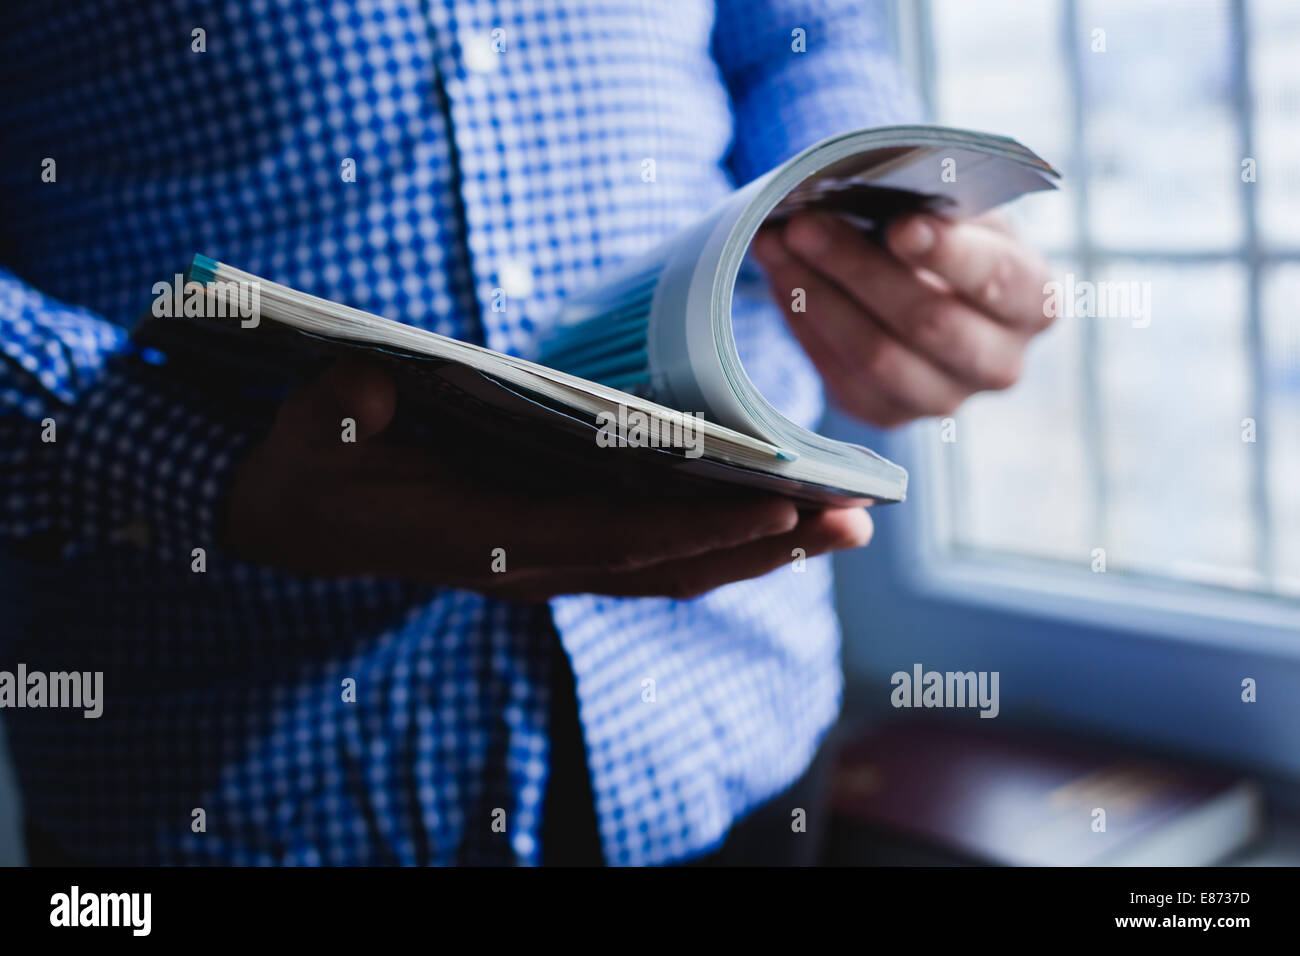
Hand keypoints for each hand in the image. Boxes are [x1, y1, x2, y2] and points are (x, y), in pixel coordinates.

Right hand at [223, 360, 872, 600]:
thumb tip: (374, 390)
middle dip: (763, 547)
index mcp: (487, 539)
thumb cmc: (315, 467)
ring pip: (672, 570)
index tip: (781, 504)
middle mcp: (534, 564)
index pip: (610, 541)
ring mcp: (551, 562)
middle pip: (668, 568)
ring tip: (839, 524)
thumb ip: (341, 415)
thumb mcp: (313, 433)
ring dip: (757, 550)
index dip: (696, 528)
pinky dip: (717, 543)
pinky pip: (653, 558)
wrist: (302, 515)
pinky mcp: (558, 546)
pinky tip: (771, 520)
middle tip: (854, 521)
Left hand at [752, 211, 1052, 427]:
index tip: (900, 225)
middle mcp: (1000, 363)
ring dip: (817, 294)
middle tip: (805, 223)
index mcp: (1033, 301)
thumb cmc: (949, 236)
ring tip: (778, 243)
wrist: (927, 287)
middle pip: (927, 321)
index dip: (949, 254)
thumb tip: (866, 189)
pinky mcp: (890, 414)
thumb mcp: (959, 210)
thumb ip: (932, 202)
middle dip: (858, 267)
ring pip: (875, 354)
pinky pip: (840, 373)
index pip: (997, 280)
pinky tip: (782, 278)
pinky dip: (804, 321)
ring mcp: (944, 398)